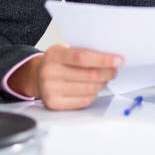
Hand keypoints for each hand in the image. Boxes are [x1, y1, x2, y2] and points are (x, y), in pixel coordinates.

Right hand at [8, 44, 122, 109]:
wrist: (35, 76)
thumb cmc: (56, 62)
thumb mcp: (63, 50)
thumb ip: (82, 52)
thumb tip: (110, 58)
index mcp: (54, 55)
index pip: (82, 57)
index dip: (103, 59)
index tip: (119, 60)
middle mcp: (50, 73)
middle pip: (88, 75)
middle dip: (107, 73)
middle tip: (114, 70)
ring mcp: (50, 90)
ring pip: (88, 89)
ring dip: (102, 84)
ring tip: (105, 79)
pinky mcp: (54, 104)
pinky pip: (83, 101)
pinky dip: (93, 95)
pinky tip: (94, 88)